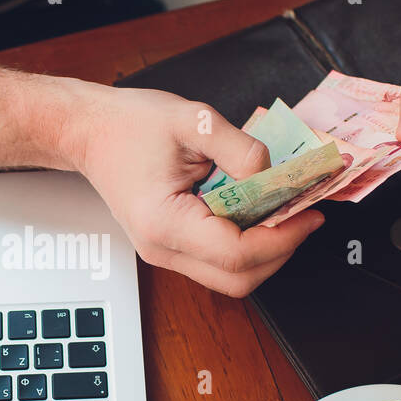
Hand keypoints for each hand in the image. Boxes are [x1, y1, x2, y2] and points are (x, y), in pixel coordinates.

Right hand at [55, 79, 323, 296]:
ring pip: (230, 278)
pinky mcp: (170, 247)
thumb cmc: (131, 125)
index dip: (282, 238)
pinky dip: (246, 245)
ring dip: (265, 251)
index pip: (237, 254)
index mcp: (165, 222)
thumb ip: (240, 149)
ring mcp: (165, 254)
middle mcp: (162, 249)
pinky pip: (218, 261)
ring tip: (284, 213)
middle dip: (280, 252)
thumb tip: (272, 178)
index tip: (309, 214)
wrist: (91, 133)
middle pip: (238, 280)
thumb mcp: (193, 120)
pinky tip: (257, 213)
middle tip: (304, 216)